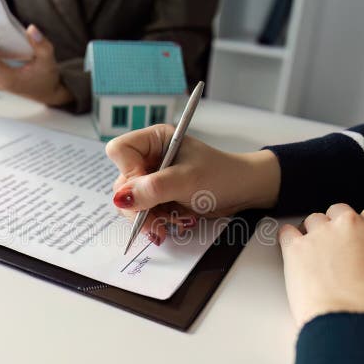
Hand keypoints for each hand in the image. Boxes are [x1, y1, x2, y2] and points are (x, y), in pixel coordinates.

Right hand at [105, 124, 280, 245]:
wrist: (243, 191)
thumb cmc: (221, 175)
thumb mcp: (187, 180)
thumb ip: (153, 189)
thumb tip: (121, 198)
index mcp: (154, 140)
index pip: (120, 151)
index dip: (128, 173)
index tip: (146, 190)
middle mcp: (149, 157)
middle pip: (122, 183)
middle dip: (140, 206)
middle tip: (158, 222)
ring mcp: (153, 178)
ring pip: (132, 202)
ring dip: (150, 218)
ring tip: (173, 223)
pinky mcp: (159, 196)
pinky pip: (145, 212)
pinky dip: (158, 222)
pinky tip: (176, 223)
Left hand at [278, 203, 363, 327]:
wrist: (355, 324)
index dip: (362, 231)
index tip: (359, 244)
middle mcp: (350, 224)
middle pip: (338, 213)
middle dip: (336, 228)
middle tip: (336, 251)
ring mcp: (321, 234)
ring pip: (312, 221)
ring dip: (313, 235)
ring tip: (314, 257)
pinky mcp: (296, 248)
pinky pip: (286, 233)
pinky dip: (288, 240)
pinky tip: (292, 252)